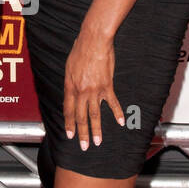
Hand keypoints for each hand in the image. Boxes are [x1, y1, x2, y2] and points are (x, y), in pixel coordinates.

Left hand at [63, 26, 124, 150]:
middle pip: (80, 116)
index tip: (70, 135)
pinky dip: (117, 113)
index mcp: (70, 86)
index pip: (68, 110)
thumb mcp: (69, 67)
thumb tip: (71, 92)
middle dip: (82, 133)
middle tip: (84, 146)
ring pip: (94, 114)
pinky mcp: (107, 86)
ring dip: (96, 130)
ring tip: (98, 142)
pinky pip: (112, 103)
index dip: (69, 124)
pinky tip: (120, 122)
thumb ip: (70, 82)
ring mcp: (94, 90)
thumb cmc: (80, 50)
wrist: (93, 41)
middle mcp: (81, 91)